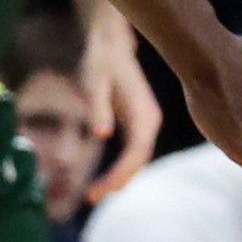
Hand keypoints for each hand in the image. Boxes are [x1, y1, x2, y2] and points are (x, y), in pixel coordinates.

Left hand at [78, 14, 163, 200]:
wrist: (110, 43)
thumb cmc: (101, 61)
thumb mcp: (94, 81)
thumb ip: (97, 107)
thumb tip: (101, 135)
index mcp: (145, 113)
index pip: (138, 152)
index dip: (121, 174)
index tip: (100, 189)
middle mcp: (151, 121)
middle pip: (139, 160)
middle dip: (118, 181)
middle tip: (90, 197)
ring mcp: (146, 123)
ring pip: (137, 159)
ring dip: (119, 178)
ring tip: (93, 195)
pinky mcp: (137, 124)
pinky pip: (132, 152)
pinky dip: (120, 168)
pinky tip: (103, 181)